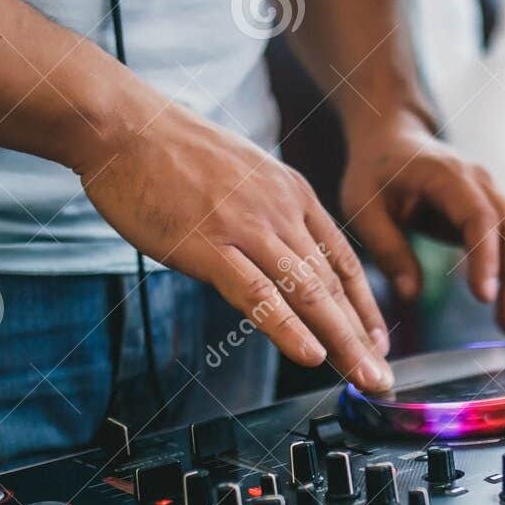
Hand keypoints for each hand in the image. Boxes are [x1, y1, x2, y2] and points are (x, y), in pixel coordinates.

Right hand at [74, 90, 392, 391]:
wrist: (123, 127)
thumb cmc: (171, 154)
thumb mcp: (242, 176)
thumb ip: (267, 214)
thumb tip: (277, 252)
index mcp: (291, 194)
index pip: (341, 260)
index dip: (364, 306)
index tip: (378, 341)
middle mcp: (279, 211)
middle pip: (331, 284)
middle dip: (361, 337)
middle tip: (381, 378)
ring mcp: (246, 228)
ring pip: (306, 293)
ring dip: (341, 342)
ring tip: (364, 377)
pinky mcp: (209, 246)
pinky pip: (258, 295)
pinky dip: (288, 329)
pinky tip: (310, 356)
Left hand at [339, 108, 504, 335]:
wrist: (393, 138)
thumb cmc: (374, 171)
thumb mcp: (363, 206)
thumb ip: (387, 248)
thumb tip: (411, 295)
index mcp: (447, 175)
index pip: (478, 216)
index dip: (486, 257)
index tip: (484, 297)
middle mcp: (480, 182)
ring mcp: (493, 196)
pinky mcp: (494, 213)